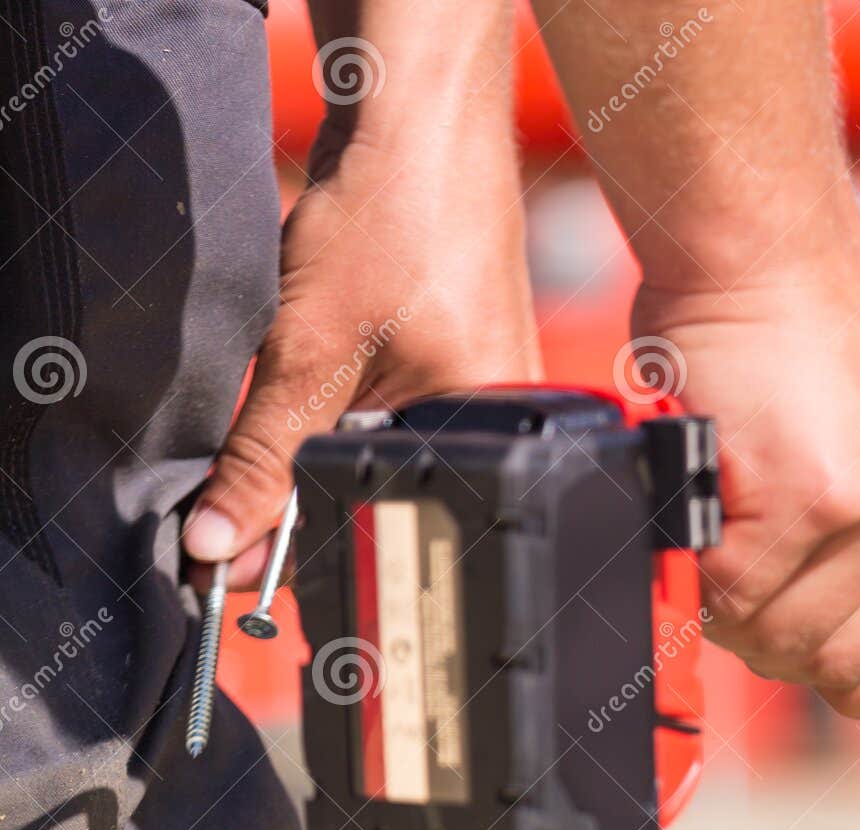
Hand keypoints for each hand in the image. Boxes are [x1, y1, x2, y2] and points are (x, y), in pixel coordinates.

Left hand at [181, 122, 538, 588]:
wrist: (420, 117)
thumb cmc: (396, 217)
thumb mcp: (308, 353)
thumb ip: (262, 458)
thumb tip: (221, 542)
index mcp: (490, 447)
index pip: (384, 535)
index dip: (298, 549)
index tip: (228, 549)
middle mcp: (504, 432)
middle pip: (388, 503)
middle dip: (311, 491)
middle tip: (256, 451)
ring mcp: (492, 398)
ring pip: (388, 460)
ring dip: (329, 442)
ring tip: (313, 373)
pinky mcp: (471, 366)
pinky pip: (401, 417)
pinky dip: (351, 405)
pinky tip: (339, 359)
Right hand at [633, 269, 859, 718]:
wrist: (767, 251)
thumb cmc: (828, 341)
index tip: (830, 656)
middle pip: (850, 669)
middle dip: (785, 640)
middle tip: (755, 577)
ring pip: (788, 643)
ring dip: (739, 610)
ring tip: (733, 539)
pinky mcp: (814, 501)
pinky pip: (736, 600)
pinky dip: (705, 573)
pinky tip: (714, 512)